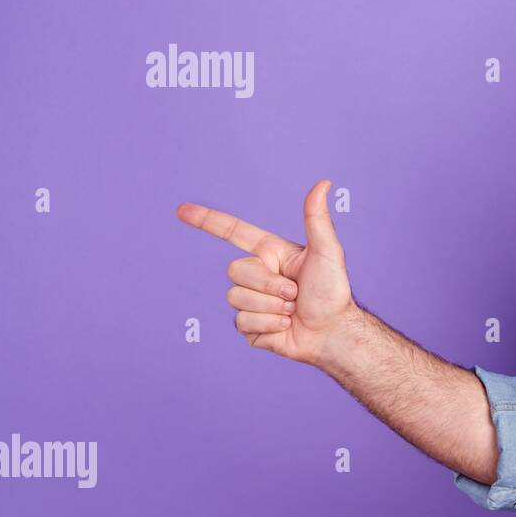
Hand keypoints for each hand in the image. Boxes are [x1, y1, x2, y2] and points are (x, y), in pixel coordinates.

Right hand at [175, 179, 357, 366]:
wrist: (333, 333)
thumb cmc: (333, 292)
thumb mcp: (327, 252)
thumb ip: (317, 219)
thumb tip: (324, 183)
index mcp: (270, 253)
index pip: (233, 232)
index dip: (207, 220)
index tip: (181, 209)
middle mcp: (257, 275)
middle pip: (234, 270)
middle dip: (268, 284)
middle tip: (294, 294)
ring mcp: (251, 301)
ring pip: (236, 297)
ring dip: (270, 307)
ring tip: (292, 310)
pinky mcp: (249, 327)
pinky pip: (242, 321)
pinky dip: (268, 325)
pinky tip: (285, 327)